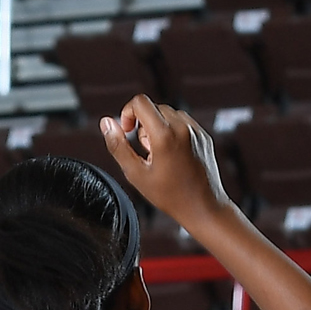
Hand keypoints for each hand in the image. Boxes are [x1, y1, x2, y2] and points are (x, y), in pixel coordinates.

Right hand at [96, 96, 232, 225]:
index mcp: (165, 135)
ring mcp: (196, 130)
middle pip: (153, 107)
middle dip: (143, 125)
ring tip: (159, 154)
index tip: (128, 131)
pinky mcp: (204, 135)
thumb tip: (106, 123)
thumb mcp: (136, 173)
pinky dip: (172, 132)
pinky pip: (183, 122)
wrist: (203, 207)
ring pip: (168, 113)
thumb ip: (117, 146)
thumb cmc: (171, 195)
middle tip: (145, 151)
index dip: (127, 113)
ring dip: (158, 128)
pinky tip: (172, 155)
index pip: (140, 102)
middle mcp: (183, 127)